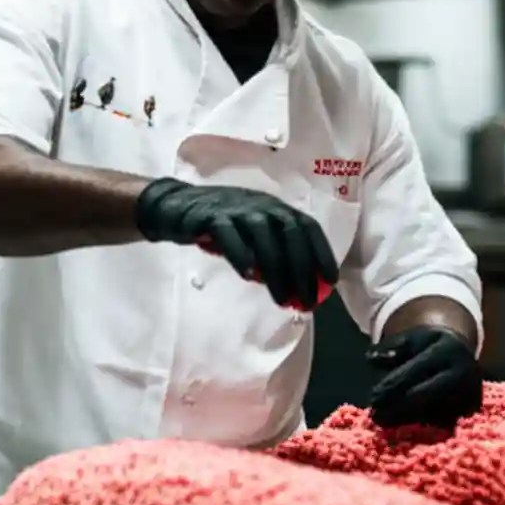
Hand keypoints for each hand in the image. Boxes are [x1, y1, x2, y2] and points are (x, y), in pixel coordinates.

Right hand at [135, 178, 338, 308]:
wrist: (175, 206)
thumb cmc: (221, 223)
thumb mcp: (251, 234)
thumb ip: (271, 253)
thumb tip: (296, 286)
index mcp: (275, 207)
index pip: (307, 226)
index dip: (322, 253)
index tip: (329, 281)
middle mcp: (260, 204)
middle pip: (289, 234)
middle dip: (302, 269)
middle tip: (306, 301)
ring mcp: (235, 208)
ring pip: (263, 236)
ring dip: (276, 270)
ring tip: (282, 299)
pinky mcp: (211, 217)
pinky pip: (229, 235)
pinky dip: (241, 255)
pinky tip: (249, 277)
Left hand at [366, 326, 481, 428]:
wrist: (461, 353)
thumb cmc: (428, 346)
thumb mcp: (411, 339)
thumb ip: (390, 348)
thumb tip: (371, 359)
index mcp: (448, 349)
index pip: (415, 371)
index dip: (392, 386)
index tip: (373, 398)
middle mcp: (464, 372)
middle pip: (425, 395)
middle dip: (397, 407)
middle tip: (375, 417)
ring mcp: (471, 393)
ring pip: (434, 413)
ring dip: (407, 421)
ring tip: (385, 423)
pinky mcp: (471, 411)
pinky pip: (443, 424)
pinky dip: (422, 427)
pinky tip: (404, 430)